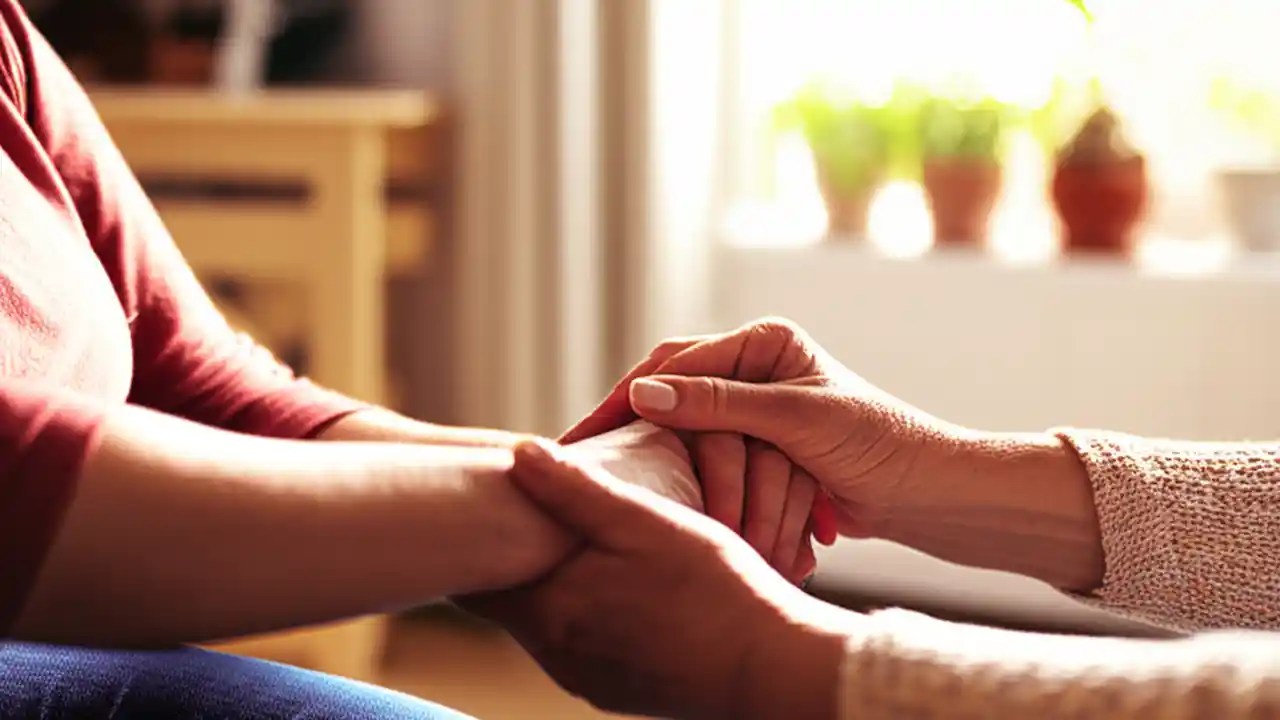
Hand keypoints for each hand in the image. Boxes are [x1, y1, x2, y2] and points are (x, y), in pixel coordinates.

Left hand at [466, 440, 849, 719]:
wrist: (771, 669)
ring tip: (572, 538)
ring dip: (554, 582)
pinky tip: (619, 582)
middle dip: (514, 557)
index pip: (475, 582)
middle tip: (524, 509)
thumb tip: (515, 454)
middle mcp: (556, 656)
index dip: (474, 538)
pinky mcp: (620, 687)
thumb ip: (574, 490)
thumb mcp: (644, 523)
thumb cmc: (711, 589)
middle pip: (510, 599)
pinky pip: (583, 640)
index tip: (477, 505)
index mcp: (548, 614)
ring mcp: (588, 677)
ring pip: (548, 619)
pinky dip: (586, 608)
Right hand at [564, 318, 953, 537]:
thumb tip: (644, 394)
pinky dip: (687, 475)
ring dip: (659, 455)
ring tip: (608, 477)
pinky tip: (651, 490)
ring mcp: (756, 408)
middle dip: (631, 425)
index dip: (627, 399)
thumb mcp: (794, 419)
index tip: (585, 434)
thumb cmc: (876, 444)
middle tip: (579, 456)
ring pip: (686, 429)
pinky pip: (708, 456)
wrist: (926, 493)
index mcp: (764, 342)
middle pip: (673, 391)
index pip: (677, 363)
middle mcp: (755, 367)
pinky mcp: (761, 446)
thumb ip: (720, 405)